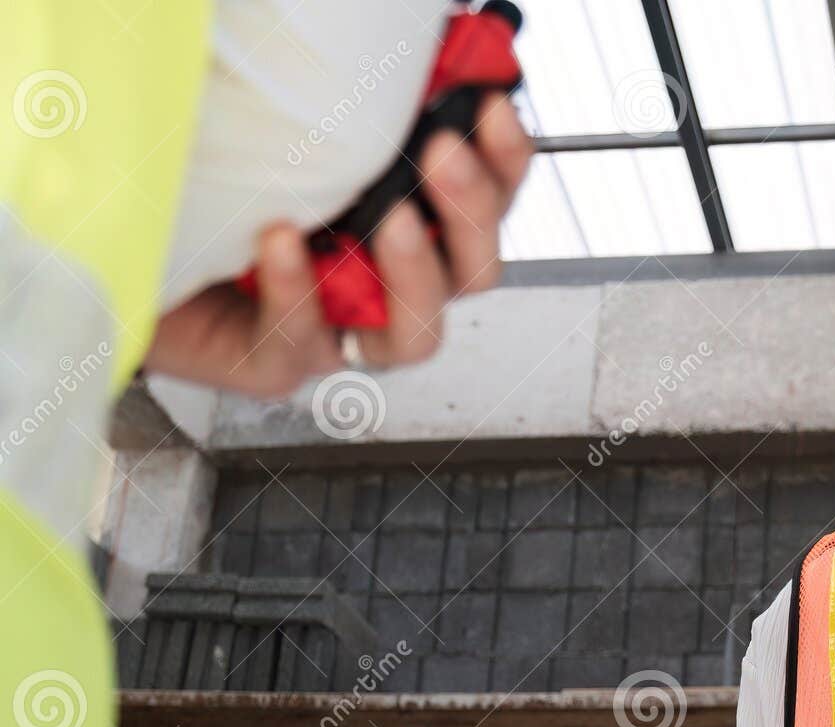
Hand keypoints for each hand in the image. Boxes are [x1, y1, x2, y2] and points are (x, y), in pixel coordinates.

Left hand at [142, 92, 532, 397]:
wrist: (110, 228)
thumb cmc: (199, 170)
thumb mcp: (279, 114)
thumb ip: (342, 91)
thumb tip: (418, 28)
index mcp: (402, 219)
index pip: (485, 202)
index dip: (505, 162)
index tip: (492, 106)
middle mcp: (381, 282)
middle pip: (474, 271)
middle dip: (472, 214)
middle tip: (442, 154)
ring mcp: (335, 331)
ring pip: (418, 334)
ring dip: (416, 274)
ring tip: (387, 218)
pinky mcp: (276, 364)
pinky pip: (303, 343)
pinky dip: (296, 293)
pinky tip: (275, 238)